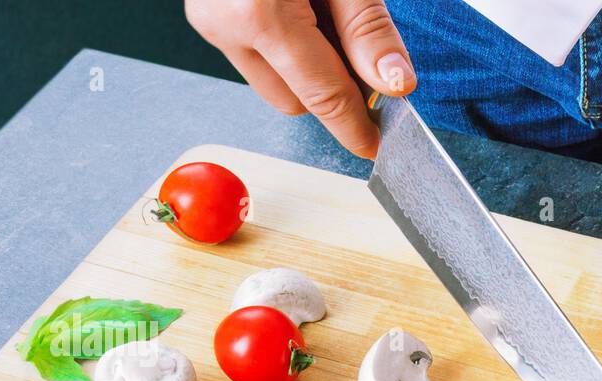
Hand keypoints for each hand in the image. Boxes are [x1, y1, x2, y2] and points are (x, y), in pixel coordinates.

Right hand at [186, 0, 416, 158]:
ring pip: (274, 83)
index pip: (321, 96)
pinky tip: (298, 8)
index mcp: (258, 13)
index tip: (376, 146)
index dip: (354, 126)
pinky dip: (286, 46)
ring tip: (322, 11)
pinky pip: (256, 55)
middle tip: (359, 47)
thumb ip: (368, 28)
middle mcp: (224, 23)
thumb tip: (394, 84)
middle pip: (295, 101)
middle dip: (330, 88)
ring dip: (306, 67)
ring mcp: (209, 20)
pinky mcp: (207, 14)